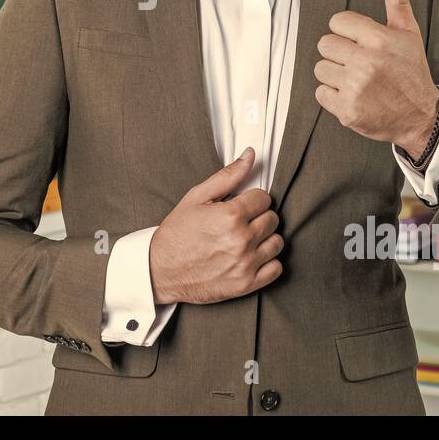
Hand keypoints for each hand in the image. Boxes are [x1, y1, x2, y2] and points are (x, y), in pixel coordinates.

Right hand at [149, 148, 283, 304]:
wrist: (160, 271)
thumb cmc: (177, 233)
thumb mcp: (196, 197)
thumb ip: (227, 176)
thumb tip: (250, 155)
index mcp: (230, 215)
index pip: (264, 198)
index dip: (252, 199)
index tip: (241, 206)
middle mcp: (241, 240)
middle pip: (272, 218)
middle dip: (259, 217)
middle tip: (241, 222)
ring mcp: (246, 264)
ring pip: (277, 242)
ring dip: (265, 238)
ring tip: (246, 239)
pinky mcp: (247, 284)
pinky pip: (276, 269)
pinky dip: (268, 262)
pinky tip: (252, 257)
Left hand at [313, 0, 438, 157]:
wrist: (421, 116)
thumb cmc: (412, 70)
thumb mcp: (408, 33)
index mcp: (379, 39)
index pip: (337, 21)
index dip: (346, 31)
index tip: (359, 41)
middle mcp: (366, 62)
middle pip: (325, 44)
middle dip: (338, 52)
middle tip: (357, 62)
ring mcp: (355, 87)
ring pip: (320, 69)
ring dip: (334, 74)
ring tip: (356, 79)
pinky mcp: (347, 110)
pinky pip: (320, 93)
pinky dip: (332, 96)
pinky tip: (353, 95)